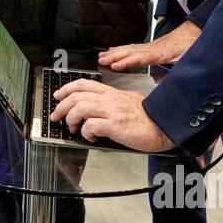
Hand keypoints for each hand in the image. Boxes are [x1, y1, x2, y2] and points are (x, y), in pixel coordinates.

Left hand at [48, 79, 173, 151]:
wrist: (165, 124)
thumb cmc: (149, 117)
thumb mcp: (129, 101)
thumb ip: (112, 103)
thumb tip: (96, 112)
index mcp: (112, 93)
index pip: (84, 84)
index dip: (67, 88)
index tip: (58, 96)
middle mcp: (110, 99)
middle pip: (77, 96)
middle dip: (61, 106)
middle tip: (56, 116)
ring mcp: (113, 112)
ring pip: (80, 108)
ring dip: (71, 119)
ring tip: (73, 128)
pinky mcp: (116, 126)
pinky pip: (91, 126)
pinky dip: (86, 133)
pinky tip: (92, 138)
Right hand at [99, 20, 201, 70]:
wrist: (194, 32)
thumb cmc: (191, 45)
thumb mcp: (189, 58)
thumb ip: (181, 68)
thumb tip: (176, 80)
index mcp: (160, 53)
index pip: (139, 58)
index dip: (126, 62)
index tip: (114, 66)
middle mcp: (151, 48)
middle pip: (129, 52)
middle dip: (113, 56)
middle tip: (100, 61)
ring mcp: (150, 46)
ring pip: (129, 48)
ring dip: (114, 52)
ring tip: (102, 56)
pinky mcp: (150, 46)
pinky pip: (132, 47)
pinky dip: (121, 48)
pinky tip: (115, 50)